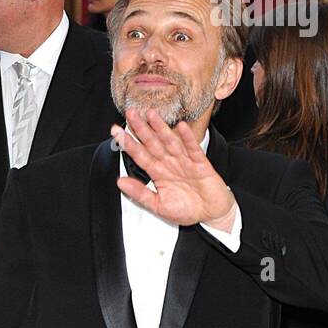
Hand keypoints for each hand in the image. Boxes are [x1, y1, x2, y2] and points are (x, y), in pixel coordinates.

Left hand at [112, 108, 235, 226]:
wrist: (211, 214)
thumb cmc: (187, 210)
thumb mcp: (158, 206)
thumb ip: (140, 194)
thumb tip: (120, 182)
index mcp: (158, 173)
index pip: (140, 155)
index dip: (128, 143)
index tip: (116, 132)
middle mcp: (170, 164)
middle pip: (153, 143)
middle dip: (141, 128)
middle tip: (131, 112)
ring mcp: (185, 162)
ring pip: (170, 142)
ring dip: (161, 128)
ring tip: (151, 114)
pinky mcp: (201, 164)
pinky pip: (192, 149)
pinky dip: (187, 138)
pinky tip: (181, 127)